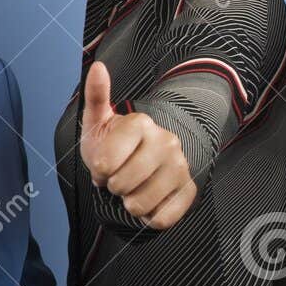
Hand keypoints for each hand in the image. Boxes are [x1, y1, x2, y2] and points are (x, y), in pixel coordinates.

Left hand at [79, 61, 195, 229]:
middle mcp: (166, 142)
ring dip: (129, 203)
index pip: (105, 164)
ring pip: (140, 205)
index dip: (98, 170)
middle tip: (118, 177)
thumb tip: (97, 67)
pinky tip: (148, 200)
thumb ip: (96, 95)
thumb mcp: (97, 121)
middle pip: (122, 185)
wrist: (141, 160)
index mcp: (141, 124)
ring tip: (132, 188)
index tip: (104, 163)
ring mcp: (181, 166)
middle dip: (113, 186)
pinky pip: (161, 218)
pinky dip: (149, 216)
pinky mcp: (189, 190)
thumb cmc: (113, 143)